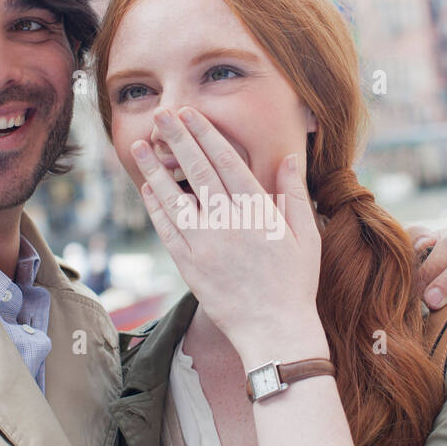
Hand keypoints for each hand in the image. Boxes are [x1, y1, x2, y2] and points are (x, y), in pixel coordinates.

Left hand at [131, 107, 326, 364]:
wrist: (274, 330)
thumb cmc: (295, 283)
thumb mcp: (307, 236)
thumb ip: (295, 195)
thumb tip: (289, 158)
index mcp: (258, 212)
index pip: (226, 162)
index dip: (205, 135)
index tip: (190, 115)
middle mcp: (228, 224)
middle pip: (197, 172)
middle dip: (177, 140)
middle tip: (160, 115)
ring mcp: (205, 245)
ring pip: (173, 199)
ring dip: (155, 170)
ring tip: (139, 146)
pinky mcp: (189, 266)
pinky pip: (167, 231)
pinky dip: (155, 208)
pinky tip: (147, 189)